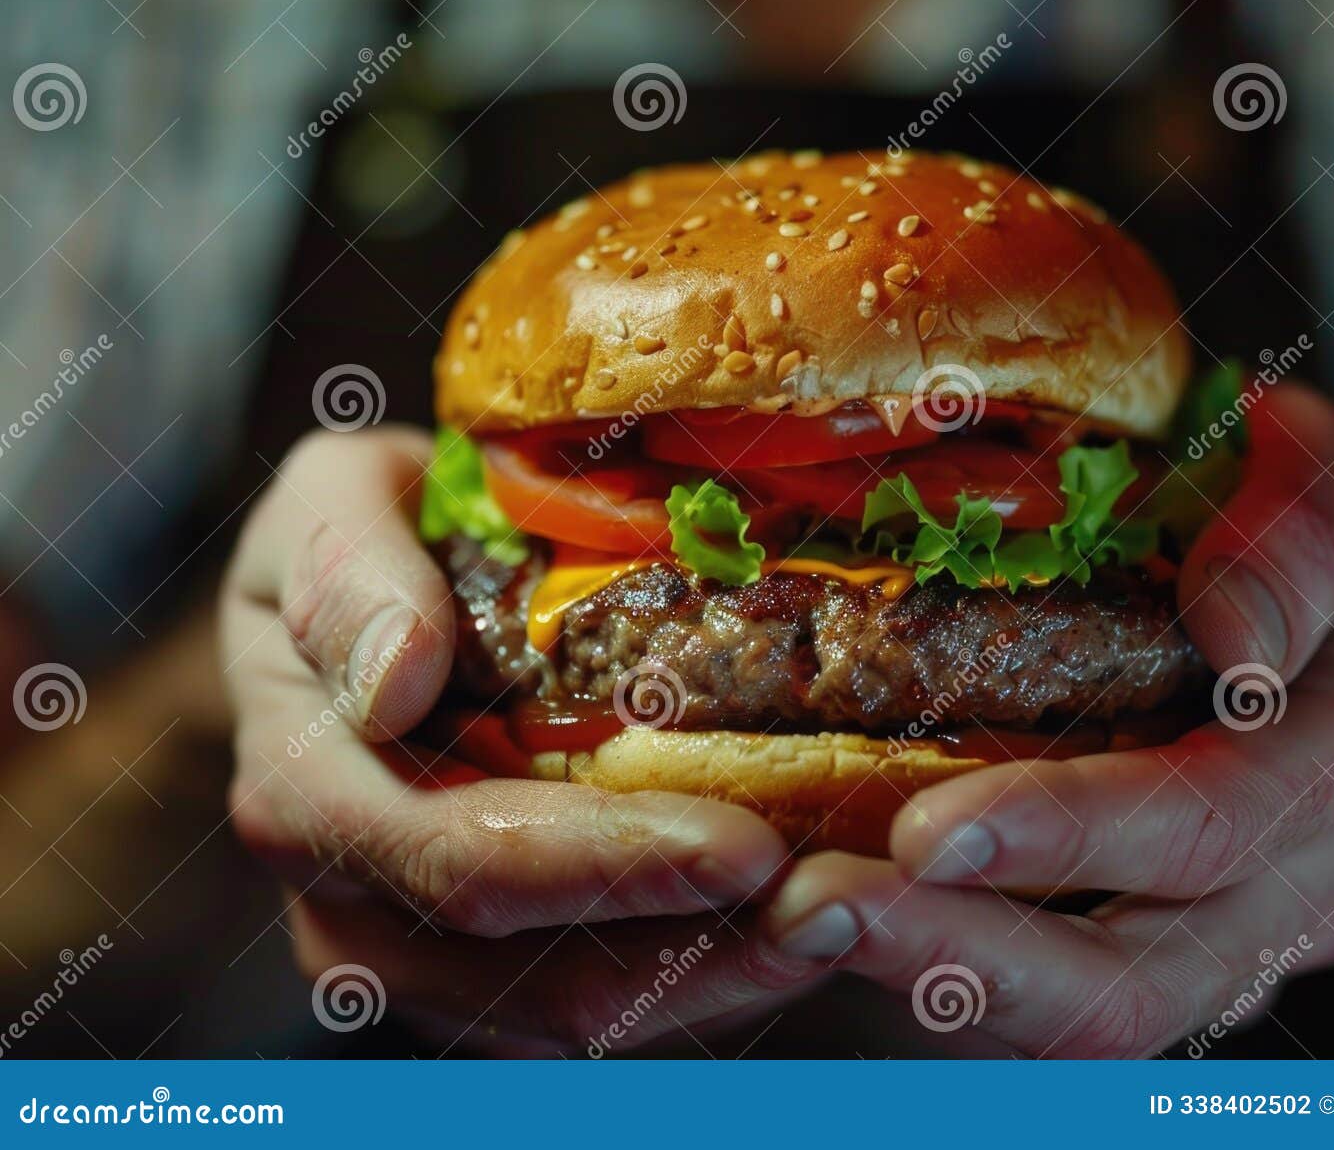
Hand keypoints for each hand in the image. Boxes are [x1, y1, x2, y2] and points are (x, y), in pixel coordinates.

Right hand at [221, 427, 808, 1052]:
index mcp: (304, 785)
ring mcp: (415, 954)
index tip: (748, 844)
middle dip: (697, 950)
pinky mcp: (480, 971)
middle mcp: (350, 902)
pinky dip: (702, 979)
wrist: (354, 614)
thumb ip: (346, 569)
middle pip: (530, 975)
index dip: (603, 865)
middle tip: (841, 903)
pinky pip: (596, 1006)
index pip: (455, 856)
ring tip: (845, 920)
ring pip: (573, 1016)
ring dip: (720, 982)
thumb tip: (395, 679)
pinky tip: (795, 928)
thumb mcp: (330, 500)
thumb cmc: (361, 541)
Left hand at [758, 385, 1333, 1056]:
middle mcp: (1302, 883)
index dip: (1066, 836)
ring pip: (1085, 1026)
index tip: (922, 834)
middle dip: (962, 951)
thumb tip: (1240, 642)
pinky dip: (947, 982)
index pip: (1206, 823)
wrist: (1304, 601)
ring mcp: (1233, 944)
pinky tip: (847, 928)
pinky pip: (1051, 1011)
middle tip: (812, 903)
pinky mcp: (1164, 965)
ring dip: (935, 982)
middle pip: (1133, 982)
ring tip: (801, 921)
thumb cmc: (1276, 514)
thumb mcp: (1308, 465)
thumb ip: (1292, 524)